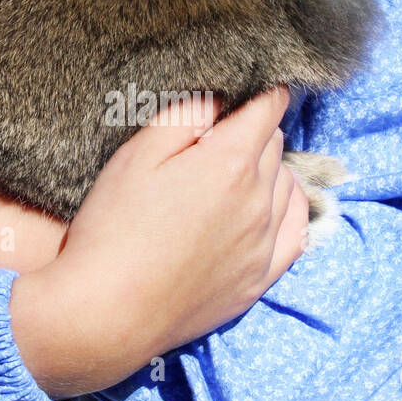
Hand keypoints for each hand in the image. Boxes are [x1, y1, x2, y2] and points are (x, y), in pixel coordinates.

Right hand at [10, 86, 308, 398]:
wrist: (104, 313)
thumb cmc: (113, 229)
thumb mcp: (136, 156)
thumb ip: (185, 114)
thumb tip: (220, 95)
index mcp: (230, 163)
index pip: (269, 106)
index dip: (258, 90)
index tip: (245, 87)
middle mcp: (259, 201)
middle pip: (275, 143)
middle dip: (253, 130)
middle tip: (217, 135)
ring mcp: (264, 243)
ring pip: (287, 183)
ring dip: (268, 169)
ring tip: (231, 173)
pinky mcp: (260, 277)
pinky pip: (297, 229)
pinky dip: (286, 207)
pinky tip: (266, 205)